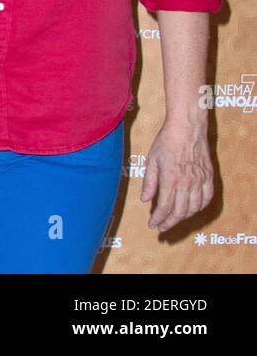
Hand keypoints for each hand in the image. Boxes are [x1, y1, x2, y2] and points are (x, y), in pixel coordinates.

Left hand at [141, 118, 213, 232]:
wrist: (187, 128)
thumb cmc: (166, 142)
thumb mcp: (151, 161)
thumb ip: (149, 182)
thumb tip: (145, 200)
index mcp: (170, 179)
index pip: (165, 207)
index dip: (158, 219)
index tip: (153, 225)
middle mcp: (187, 183)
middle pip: (180, 211)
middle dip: (169, 222)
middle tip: (161, 227)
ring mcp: (200, 180)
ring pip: (194, 208)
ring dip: (184, 217)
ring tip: (173, 219)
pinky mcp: (209, 177)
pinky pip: (207, 198)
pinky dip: (199, 208)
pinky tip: (192, 209)